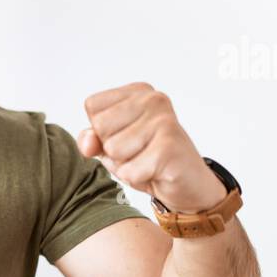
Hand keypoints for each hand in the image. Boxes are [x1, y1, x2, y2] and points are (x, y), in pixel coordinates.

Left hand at [76, 82, 226, 213]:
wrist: (188, 184)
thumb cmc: (147, 161)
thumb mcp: (111, 148)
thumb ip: (91, 140)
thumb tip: (88, 142)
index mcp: (138, 92)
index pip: (92, 106)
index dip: (102, 131)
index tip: (128, 136)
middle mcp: (153, 99)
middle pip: (100, 126)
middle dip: (113, 149)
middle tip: (140, 152)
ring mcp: (163, 120)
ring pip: (113, 148)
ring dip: (126, 164)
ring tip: (147, 161)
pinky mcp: (169, 146)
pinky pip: (128, 170)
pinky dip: (137, 177)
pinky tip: (156, 171)